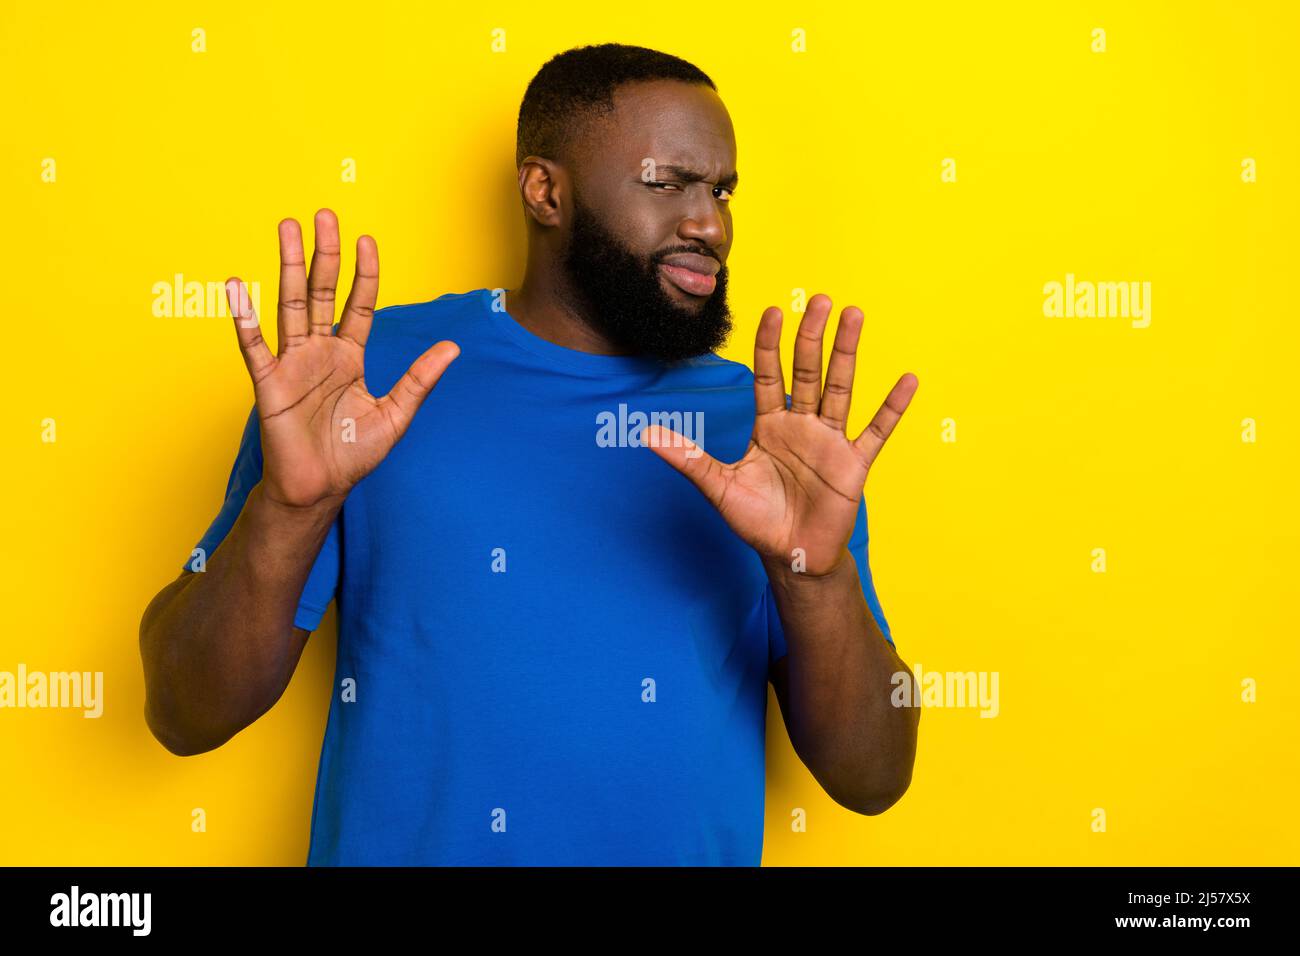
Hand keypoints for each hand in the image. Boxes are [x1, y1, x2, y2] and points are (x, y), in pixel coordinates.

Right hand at [225, 208, 458, 508]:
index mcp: (348, 357)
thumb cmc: (353, 455)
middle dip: (324, 253)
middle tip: (324, 214)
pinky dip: (244, 317)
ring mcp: (292, 363)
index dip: (364, 273)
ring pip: (289, 304)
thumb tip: (453, 348)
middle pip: (321, 292)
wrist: (320, 489)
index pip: (358, 304)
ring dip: (286, 266)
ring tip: (286, 228)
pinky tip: (238, 287)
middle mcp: (319, 352)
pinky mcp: (269, 383)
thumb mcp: (396, 414)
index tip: (367, 240)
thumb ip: (420, 379)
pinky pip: (254, 346)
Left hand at [644, 293, 915, 575]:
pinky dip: (892, 407)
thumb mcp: (718, 487)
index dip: (770, 344)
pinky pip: (876, 430)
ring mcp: (830, 441)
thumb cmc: (756, 522)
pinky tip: (907, 379)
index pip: (768, 375)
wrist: (792, 557)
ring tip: (855, 315)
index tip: (773, 311)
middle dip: (813, 335)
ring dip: (848, 352)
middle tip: (821, 299)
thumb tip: (646, 435)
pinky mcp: (854, 464)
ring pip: (840, 388)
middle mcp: (801, 426)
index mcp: (769, 426)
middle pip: (808, 371)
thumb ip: (688, 458)